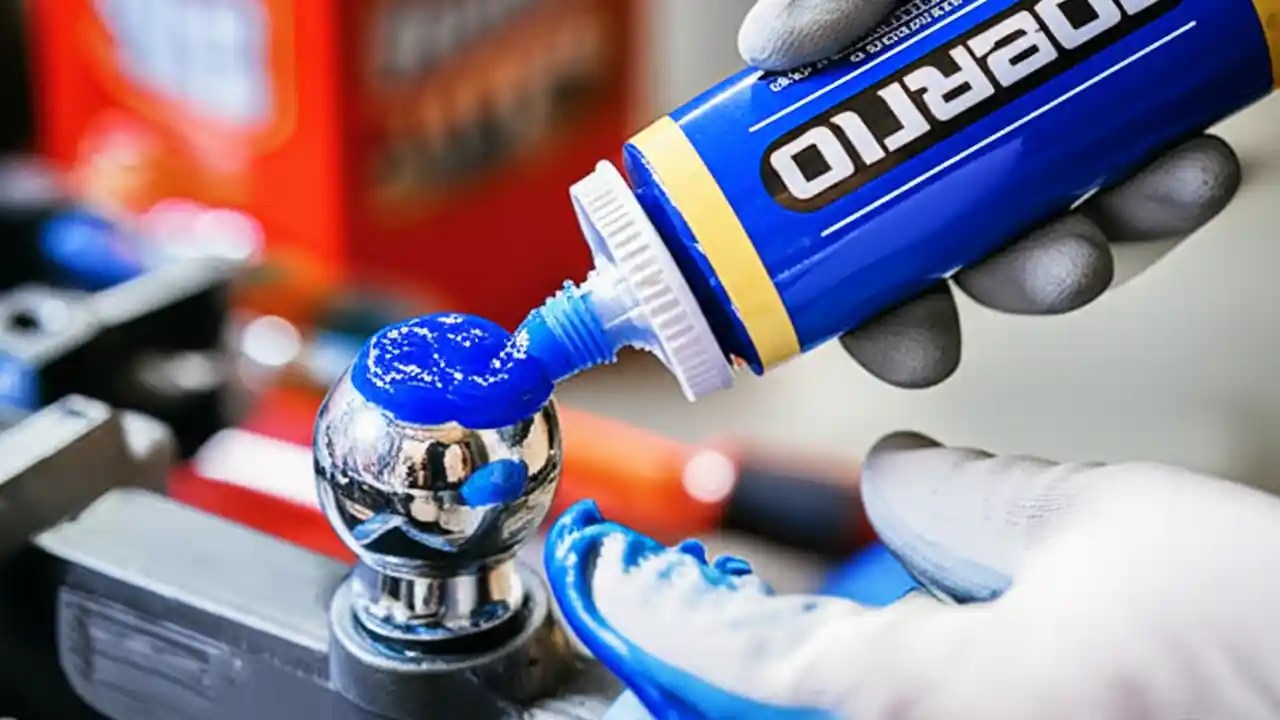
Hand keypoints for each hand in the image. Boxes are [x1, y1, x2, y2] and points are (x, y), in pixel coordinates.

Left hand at [546, 434, 1279, 718]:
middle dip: (671, 661)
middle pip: (735, 718)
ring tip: (706, 617)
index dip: (642, 602)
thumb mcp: (1092, 528)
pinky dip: (810, 697)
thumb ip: (960, 502)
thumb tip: (901, 484)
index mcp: (915, 707)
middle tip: (641, 593)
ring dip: (731, 682)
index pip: (720, 657)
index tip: (601, 565)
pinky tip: (818, 664)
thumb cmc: (1257, 642)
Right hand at [738, 1, 1240, 388]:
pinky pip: (1147, 178)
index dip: (869, 303)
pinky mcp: (1129, 117)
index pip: (851, 232)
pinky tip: (1190, 159)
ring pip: (1061, 228)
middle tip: (1056, 273)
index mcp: (873, 115)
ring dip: (1100, 242)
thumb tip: (771, 49)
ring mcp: (1042, 130)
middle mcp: (951, 136)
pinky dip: (1169, 183)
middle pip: (963, 254)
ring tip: (1138, 214)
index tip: (907, 338)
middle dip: (1009, 283)